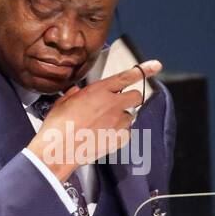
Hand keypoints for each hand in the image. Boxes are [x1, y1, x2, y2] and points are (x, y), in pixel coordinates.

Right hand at [25, 60, 161, 182]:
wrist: (59, 149)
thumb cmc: (58, 126)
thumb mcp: (62, 103)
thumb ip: (74, 95)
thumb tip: (76, 93)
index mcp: (98, 91)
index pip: (127, 77)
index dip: (144, 70)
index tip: (156, 66)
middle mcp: (112, 104)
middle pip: (137, 96)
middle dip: (131, 99)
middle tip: (119, 105)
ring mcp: (117, 122)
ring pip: (131, 117)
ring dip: (122, 119)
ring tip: (103, 126)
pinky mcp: (119, 139)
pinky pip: (126, 134)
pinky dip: (119, 135)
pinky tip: (104, 137)